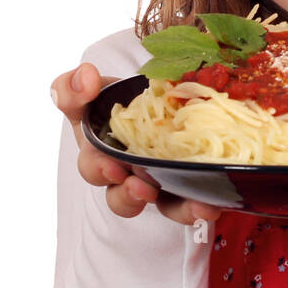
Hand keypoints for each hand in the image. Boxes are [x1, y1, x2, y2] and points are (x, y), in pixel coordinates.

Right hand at [50, 63, 223, 225]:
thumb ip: (74, 85)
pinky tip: (212, 204)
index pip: (91, 165)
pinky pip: (186, 205)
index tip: (112, 167)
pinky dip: (198, 207)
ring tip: (195, 206)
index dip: (99, 169)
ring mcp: (155, 183)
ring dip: (176, 210)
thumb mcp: (92, 89)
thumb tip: (85, 78)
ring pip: (161, 207)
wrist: (154, 97)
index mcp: (99, 154)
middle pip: (120, 196)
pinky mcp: (181, 188)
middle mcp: (125, 176)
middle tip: (143, 188)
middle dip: (130, 195)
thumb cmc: (117, 100)